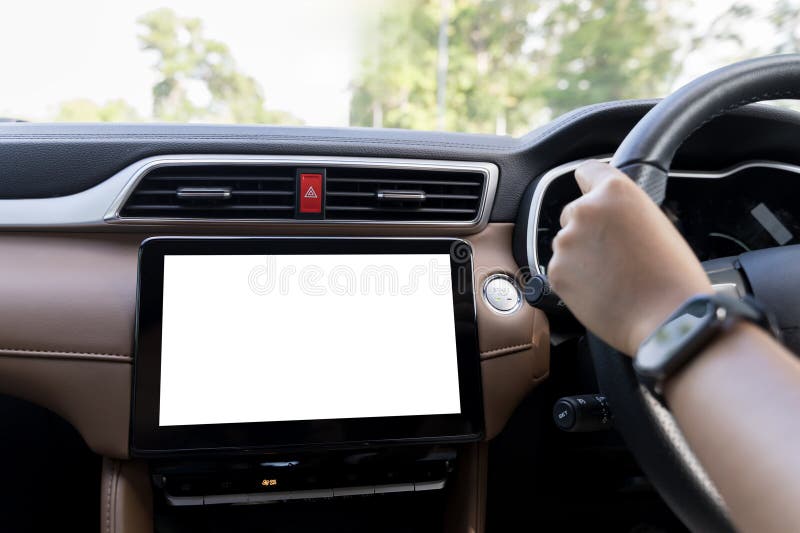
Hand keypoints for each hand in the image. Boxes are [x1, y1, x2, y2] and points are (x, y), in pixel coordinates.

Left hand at [547, 160, 712, 354]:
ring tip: (612, 275)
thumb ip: (625, 211)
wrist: (667, 318)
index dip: (591, 185)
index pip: (587, 171)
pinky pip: (561, 269)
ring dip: (581, 255)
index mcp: (615, 191)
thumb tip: (609, 217)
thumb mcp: (656, 223)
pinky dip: (575, 279)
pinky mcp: (556, 271)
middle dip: (588, 229)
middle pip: (574, 212)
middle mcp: (585, 210)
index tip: (593, 194)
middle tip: (615, 252)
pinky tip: (601, 289)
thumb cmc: (672, 275)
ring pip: (567, 243)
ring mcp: (566, 242)